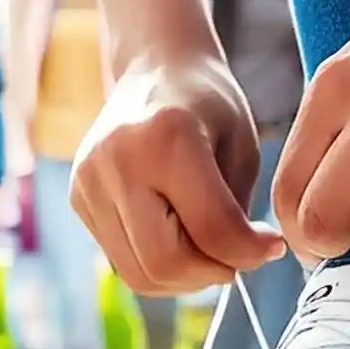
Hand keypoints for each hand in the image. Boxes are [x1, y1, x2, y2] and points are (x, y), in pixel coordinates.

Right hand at [70, 57, 285, 295]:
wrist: (154, 70)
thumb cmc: (209, 106)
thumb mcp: (243, 149)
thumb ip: (237, 213)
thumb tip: (236, 267)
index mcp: (168, 137)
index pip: (211, 228)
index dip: (250, 253)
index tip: (271, 248)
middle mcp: (118, 161)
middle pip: (165, 262)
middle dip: (211, 274)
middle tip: (237, 259)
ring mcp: (89, 182)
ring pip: (140, 273)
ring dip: (184, 278)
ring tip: (209, 253)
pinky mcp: (78, 198)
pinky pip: (123, 261)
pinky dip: (158, 266)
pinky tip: (178, 240)